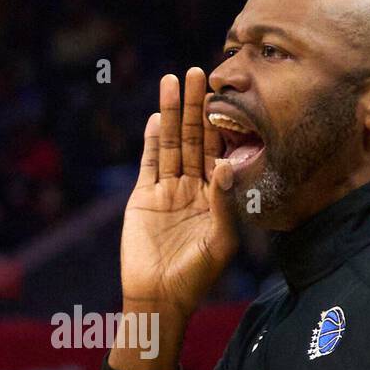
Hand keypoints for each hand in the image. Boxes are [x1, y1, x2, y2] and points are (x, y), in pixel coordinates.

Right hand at [121, 68, 237, 318]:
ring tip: (172, 82)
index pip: (218, 150)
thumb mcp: (219, 241)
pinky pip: (150, 163)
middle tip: (196, 72)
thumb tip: (225, 163)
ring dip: (172, 114)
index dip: (220, 122)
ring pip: (171, 144)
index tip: (222, 93)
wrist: (159, 297)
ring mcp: (167, 191)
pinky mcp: (144, 198)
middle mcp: (192, 188)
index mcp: (215, 197)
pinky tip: (158, 118)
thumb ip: (222, 202)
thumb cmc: (196, 277)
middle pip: (194, 139)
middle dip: (194, 106)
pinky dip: (153, 141)